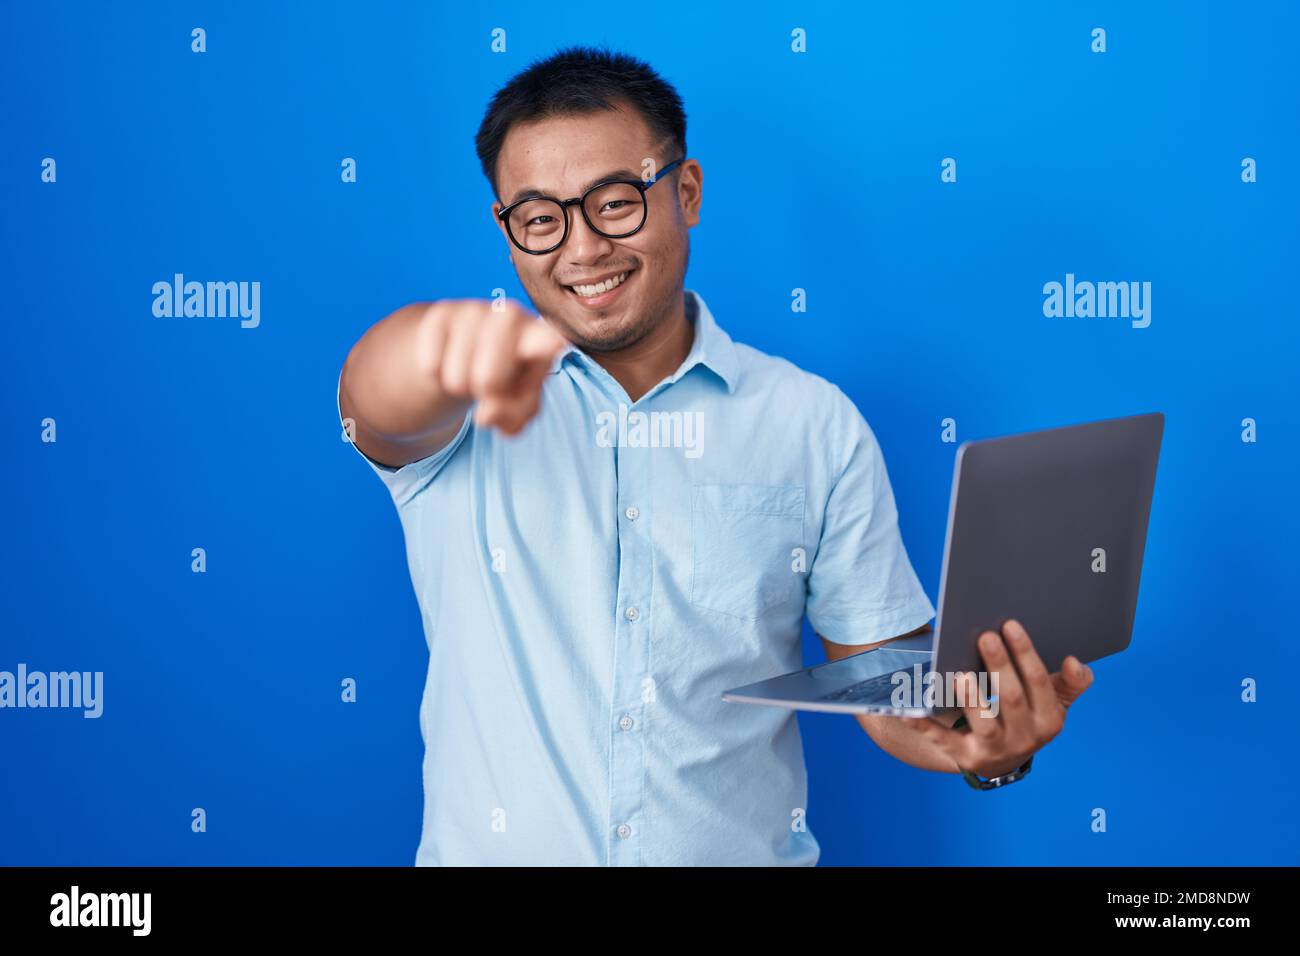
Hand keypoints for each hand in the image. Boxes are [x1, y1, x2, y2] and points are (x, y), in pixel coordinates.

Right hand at [426, 298, 569, 435]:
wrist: (475, 350)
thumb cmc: (510, 381)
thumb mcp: (519, 407)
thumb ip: (513, 417)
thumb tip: (486, 414)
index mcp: (542, 339)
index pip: (548, 340)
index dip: (545, 345)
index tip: (550, 347)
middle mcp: (512, 316)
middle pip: (488, 379)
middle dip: (484, 394)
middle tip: (490, 385)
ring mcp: (476, 310)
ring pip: (456, 377)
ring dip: (460, 386)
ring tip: (473, 371)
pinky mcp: (443, 312)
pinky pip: (431, 364)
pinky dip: (437, 374)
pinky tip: (452, 359)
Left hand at [904, 619, 1093, 778]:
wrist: (1002, 757)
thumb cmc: (1026, 715)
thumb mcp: (1052, 702)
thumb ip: (1070, 683)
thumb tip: (1075, 662)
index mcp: (1049, 720)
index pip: (1038, 683)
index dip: (1025, 653)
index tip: (1009, 624)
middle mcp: (1025, 738)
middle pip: (1011, 699)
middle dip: (999, 666)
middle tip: (984, 637)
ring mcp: (994, 750)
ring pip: (984, 725)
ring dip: (972, 700)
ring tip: (960, 675)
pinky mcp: (965, 758)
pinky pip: (944, 741)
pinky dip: (925, 726)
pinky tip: (908, 709)